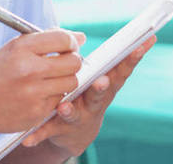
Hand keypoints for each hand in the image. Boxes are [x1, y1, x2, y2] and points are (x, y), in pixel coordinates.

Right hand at [0, 30, 84, 134]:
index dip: (71, 41)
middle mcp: (28, 69)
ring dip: (66, 79)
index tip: (69, 45)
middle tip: (65, 62)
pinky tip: (40, 93)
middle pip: (73, 61)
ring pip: (72, 81)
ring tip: (52, 78)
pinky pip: (61, 99)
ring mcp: (34, 93)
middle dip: (73, 60)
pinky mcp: (38, 112)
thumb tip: (81, 37)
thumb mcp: (14, 49)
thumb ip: (46, 39)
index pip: (63, 39)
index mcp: (21, 49)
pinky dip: (55, 95)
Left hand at [21, 35, 155, 154]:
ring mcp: (78, 117)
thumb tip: (83, 35)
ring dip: (70, 110)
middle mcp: (93, 103)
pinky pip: (47, 131)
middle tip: (101, 80)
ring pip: (74, 114)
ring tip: (64, 107)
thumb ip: (91, 57)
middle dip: (100, 88)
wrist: (74, 133)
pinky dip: (38, 134)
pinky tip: (28, 138)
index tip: (144, 43)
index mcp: (103, 85)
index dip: (132, 58)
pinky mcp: (60, 130)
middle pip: (99, 94)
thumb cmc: (83, 94)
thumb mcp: (93, 76)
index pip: (120, 70)